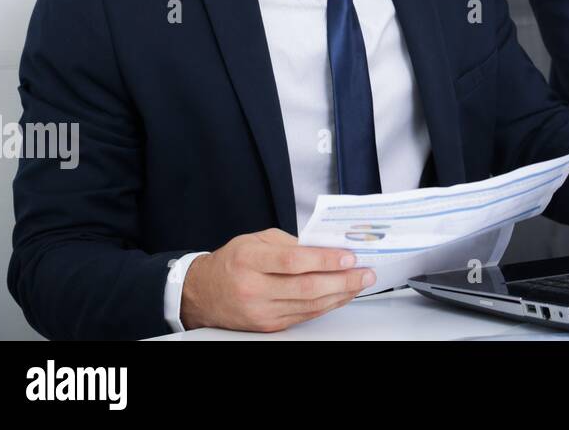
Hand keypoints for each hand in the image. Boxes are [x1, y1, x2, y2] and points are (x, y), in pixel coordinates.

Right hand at [180, 228, 374, 332]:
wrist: (203, 293)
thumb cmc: (233, 261)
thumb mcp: (257, 241)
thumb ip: (291, 243)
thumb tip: (328, 247)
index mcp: (249, 260)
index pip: (293, 261)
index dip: (325, 259)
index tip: (349, 256)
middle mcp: (253, 288)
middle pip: (306, 287)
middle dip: (342, 280)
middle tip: (365, 272)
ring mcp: (260, 311)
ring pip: (309, 305)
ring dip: (340, 294)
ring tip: (360, 283)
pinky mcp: (267, 326)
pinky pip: (304, 316)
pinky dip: (327, 305)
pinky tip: (341, 295)